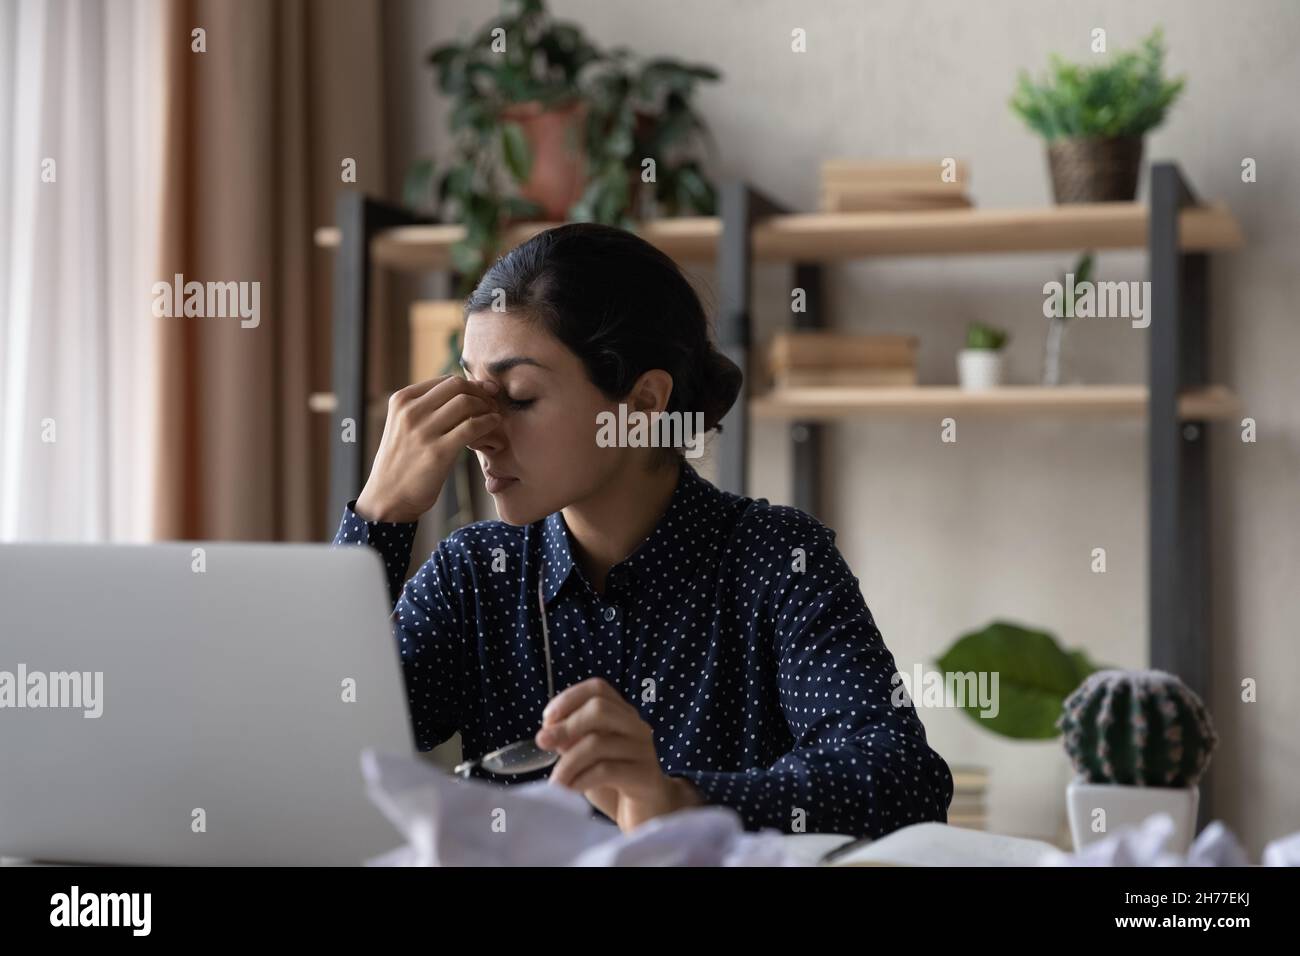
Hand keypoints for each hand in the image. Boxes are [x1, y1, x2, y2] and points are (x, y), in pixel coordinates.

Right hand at [355, 375, 501, 522]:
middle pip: (457, 386)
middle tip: (492, 405)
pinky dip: (488, 423)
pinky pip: (472, 426)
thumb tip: (466, 391)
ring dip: (486, 407)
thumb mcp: (404, 426)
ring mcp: (423, 431)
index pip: (446, 380)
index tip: (485, 394)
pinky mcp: (438, 452)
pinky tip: (493, 426)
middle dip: (480, 393)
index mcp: (401, 400)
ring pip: (466, 402)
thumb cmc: (403, 462)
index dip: (471, 385)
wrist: (388, 498)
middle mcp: (410, 411)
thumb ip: (426, 408)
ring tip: (493, 418)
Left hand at [535, 677, 704, 832]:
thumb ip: (571, 742)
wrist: (649, 816)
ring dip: (567, 762)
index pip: (598, 689)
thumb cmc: (614, 784)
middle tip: (543, 744)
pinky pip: (606, 770)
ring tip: (555, 782)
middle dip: (566, 725)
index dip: (569, 698)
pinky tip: (570, 790)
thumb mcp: (587, 759)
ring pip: (598, 742)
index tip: (547, 720)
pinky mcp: (645, 777)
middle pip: (600, 708)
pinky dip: (580, 780)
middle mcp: (636, 727)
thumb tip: (549, 735)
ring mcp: (643, 751)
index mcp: (622, 716)